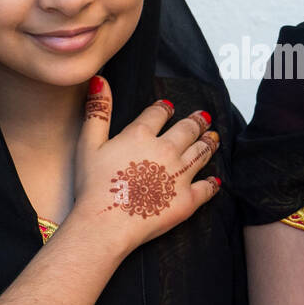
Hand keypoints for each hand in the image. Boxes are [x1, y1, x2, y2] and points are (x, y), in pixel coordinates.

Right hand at [70, 75, 221, 256]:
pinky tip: (215, 180)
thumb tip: (100, 81)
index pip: (158, 113)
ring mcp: (179, 175)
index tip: (169, 106)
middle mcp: (166, 150)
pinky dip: (212, 184)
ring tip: (213, 138)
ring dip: (209, 143)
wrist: (106, 223)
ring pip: (201, 153)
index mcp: (141, 135)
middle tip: (204, 117)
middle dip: (196, 121)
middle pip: (187, 129)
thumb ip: (98, 112)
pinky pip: (206, 188)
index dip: (164, 108)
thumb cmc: (94, 187)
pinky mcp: (188, 199)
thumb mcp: (88, 144)